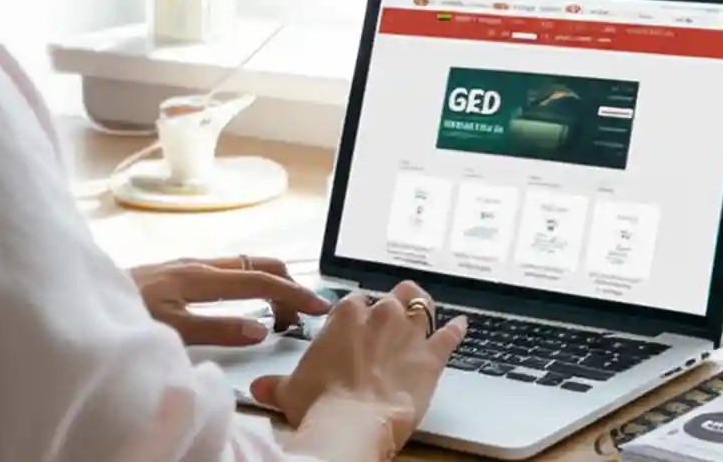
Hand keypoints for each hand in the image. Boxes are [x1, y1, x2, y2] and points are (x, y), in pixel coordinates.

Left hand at [130, 257, 330, 345]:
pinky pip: (227, 271)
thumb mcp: (169, 330)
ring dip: (269, 282)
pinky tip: (244, 302)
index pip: (262, 282)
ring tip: (281, 310)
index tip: (320, 307)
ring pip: (243, 265)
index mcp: (200, 276)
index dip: (295, 294)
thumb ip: (217, 329)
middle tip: (304, 311)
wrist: (72, 295)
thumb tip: (261, 328)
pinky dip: (248, 283)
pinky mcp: (178, 271)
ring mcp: (188, 264)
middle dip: (288, 283)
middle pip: (259, 264)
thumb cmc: (120, 314)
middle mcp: (198, 264)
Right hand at [249, 282, 467, 456]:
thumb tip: (259, 387)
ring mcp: (410, 332)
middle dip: (392, 305)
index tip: (358, 326)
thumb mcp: (290, 391)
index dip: (359, 314)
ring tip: (424, 305)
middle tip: (390, 320)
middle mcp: (381, 314)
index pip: (356, 301)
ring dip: (423, 305)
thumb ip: (276, 384)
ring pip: (423, 304)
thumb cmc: (320, 404)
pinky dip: (458, 328)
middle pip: (392, 297)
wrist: (352, 424)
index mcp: (346, 314)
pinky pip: (451, 334)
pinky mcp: (433, 355)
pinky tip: (462, 325)